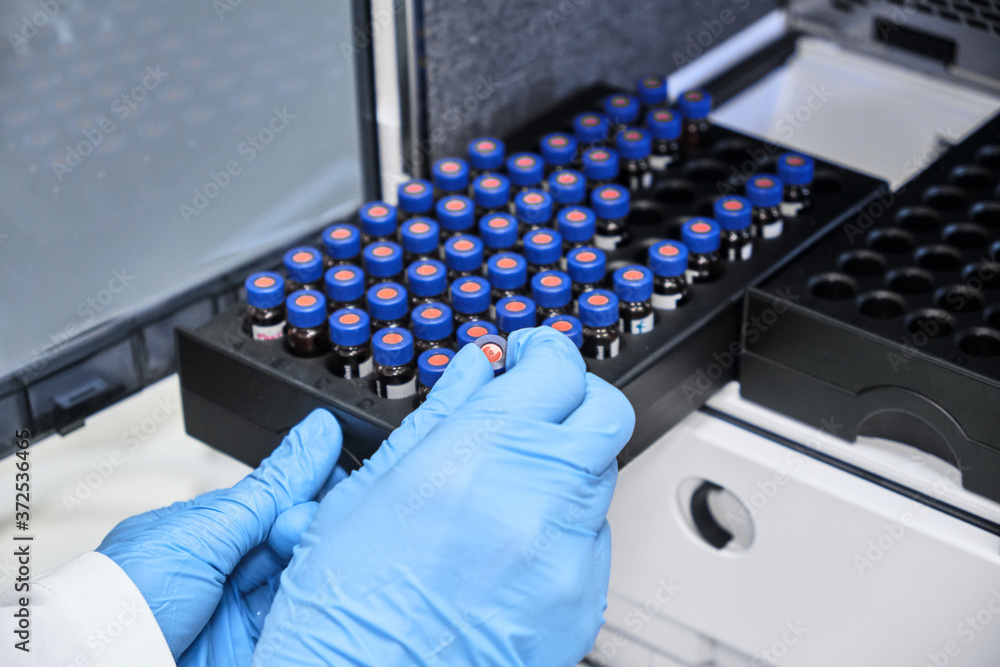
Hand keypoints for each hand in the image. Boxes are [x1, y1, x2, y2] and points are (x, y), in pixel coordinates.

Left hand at [97, 409, 344, 659]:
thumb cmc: (126, 599)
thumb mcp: (207, 531)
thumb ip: (272, 488)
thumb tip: (317, 433)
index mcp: (215, 532)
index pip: (283, 501)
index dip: (313, 490)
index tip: (340, 478)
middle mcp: (233, 571)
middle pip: (299, 541)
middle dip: (312, 527)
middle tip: (312, 523)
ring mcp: (247, 613)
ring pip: (307, 579)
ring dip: (316, 564)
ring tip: (318, 555)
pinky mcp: (261, 648)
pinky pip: (303, 623)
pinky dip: (317, 607)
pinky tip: (327, 590)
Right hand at [254, 327, 635, 665]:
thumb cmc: (349, 606)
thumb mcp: (373, 486)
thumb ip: (443, 412)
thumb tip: (477, 367)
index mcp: (481, 453)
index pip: (558, 367)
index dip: (542, 352)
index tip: (526, 357)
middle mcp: (538, 498)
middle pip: (605, 413)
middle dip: (574, 399)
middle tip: (535, 410)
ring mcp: (568, 555)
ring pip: (601, 475)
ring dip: (565, 465)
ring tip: (506, 490)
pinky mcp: (583, 602)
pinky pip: (593, 540)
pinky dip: (562, 528)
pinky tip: (510, 548)